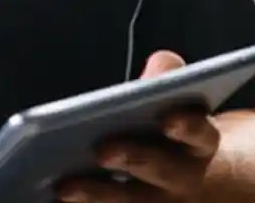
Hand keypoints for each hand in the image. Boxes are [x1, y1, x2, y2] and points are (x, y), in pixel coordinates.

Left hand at [55, 51, 220, 202]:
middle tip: (102, 151)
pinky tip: (53, 196)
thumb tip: (161, 64)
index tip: (168, 119)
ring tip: (64, 186)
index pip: (201, 133)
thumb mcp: (174, 99)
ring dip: (98, 194)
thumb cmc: (169, 129)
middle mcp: (185, 177)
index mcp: (199, 142)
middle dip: (132, 158)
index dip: (187, 126)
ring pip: (132, 201)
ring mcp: (160, 201)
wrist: (185, 176)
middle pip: (162, 171)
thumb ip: (168, 77)